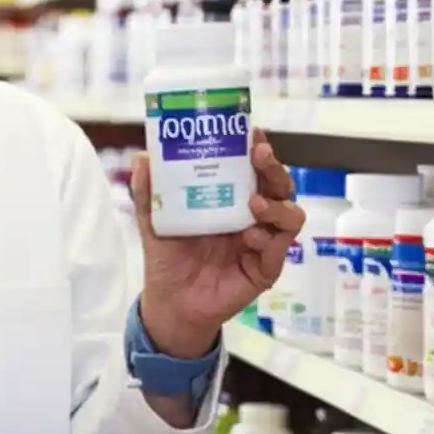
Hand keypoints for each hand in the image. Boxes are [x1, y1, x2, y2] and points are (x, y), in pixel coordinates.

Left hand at [130, 129, 304, 358]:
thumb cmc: (168, 257)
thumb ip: (148, 192)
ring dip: (276, 204)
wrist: (171, 302)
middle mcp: (252, 215)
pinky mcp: (266, 267)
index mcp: (230, 198)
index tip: (250, 131)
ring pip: (290, 212)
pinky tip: (248, 238)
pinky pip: (279, 248)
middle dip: (273, 167)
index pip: (251, 167)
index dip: (254, 148)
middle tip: (259, 155)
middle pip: (278, 184)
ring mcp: (263, 240)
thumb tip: (142, 158)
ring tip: (253, 204)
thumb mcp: (154, 220)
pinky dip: (267, 239)